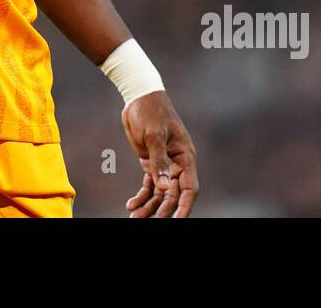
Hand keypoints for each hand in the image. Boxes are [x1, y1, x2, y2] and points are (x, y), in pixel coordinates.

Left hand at [121, 90, 198, 217]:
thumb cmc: (150, 112)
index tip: (176, 221)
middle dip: (161, 211)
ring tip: (134, 217)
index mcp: (185, 157)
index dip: (183, 207)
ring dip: (149, 206)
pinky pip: (149, 186)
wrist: (138, 97)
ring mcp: (165, 165)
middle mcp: (178, 164)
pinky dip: (141, 196)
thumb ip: (159, 162)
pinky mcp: (151, 163)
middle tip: (145, 222)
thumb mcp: (154, 135)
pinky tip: (131, 204)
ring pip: (160, 193)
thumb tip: (164, 187)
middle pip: (172, 196)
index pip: (189, 189)